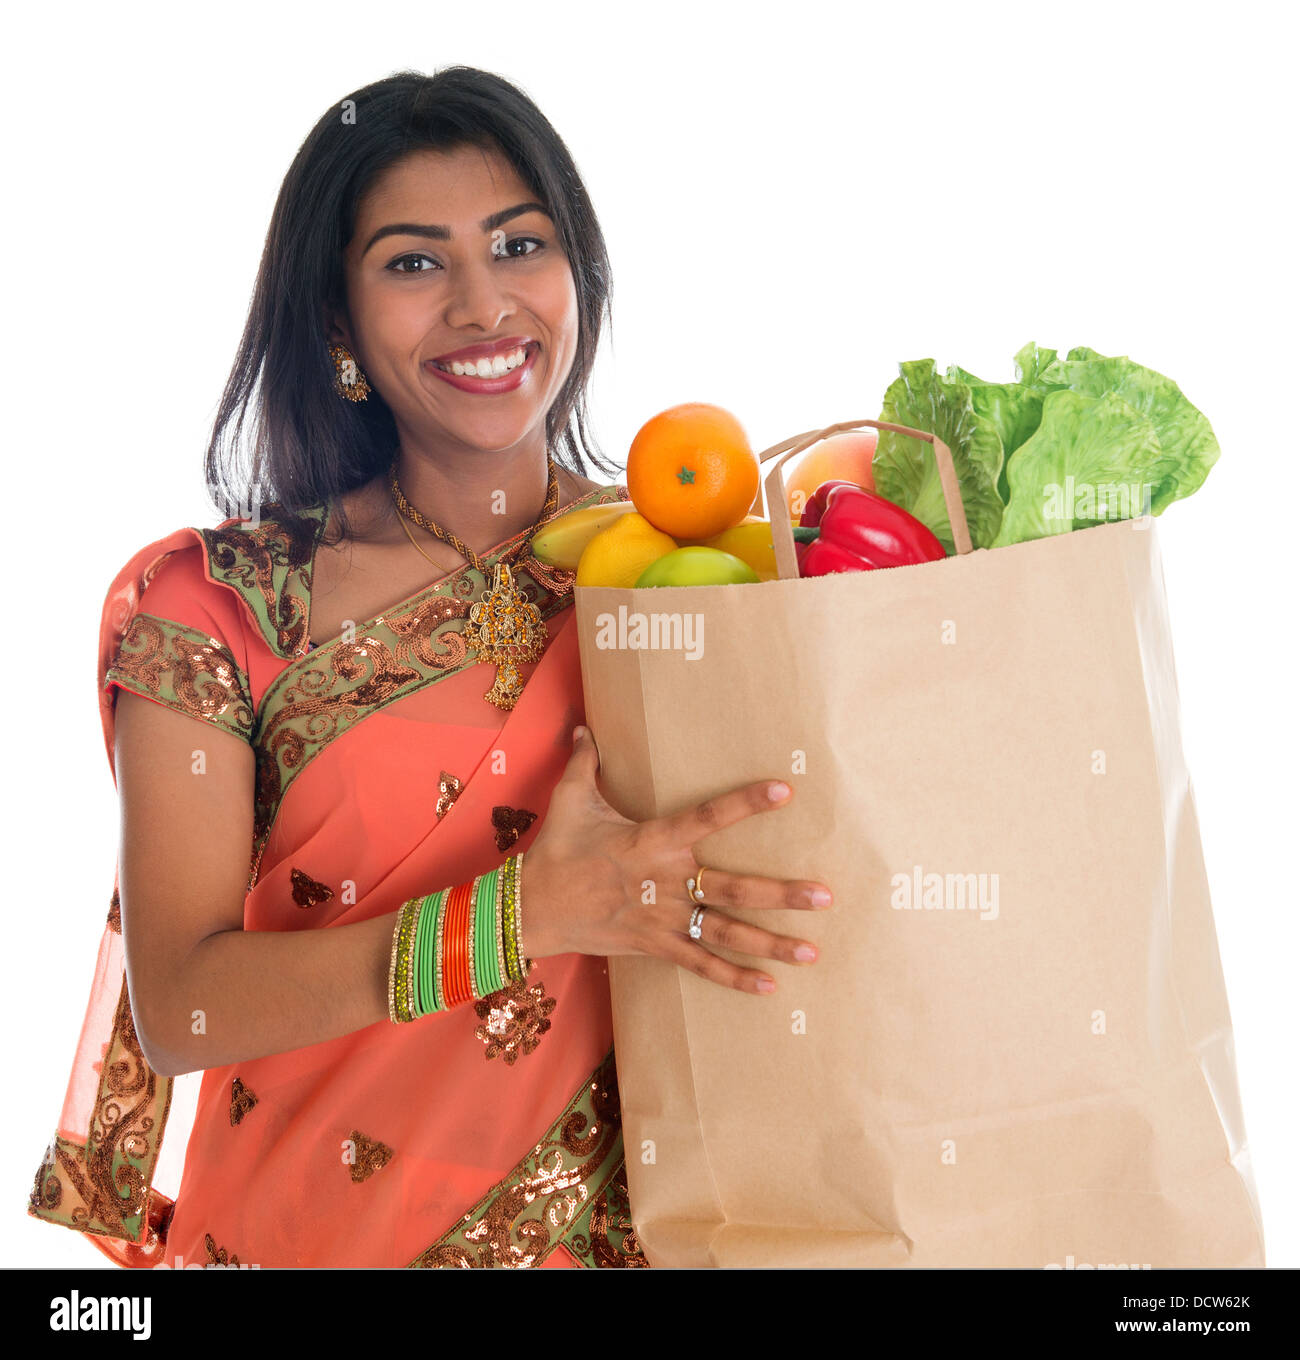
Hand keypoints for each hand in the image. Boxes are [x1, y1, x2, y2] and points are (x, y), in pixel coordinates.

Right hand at [519, 726, 831, 993]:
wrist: (530, 909)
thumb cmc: (555, 851)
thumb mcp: (569, 800)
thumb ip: (586, 763)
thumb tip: (586, 727)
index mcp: (651, 841)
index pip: (707, 817)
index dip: (746, 803)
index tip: (785, 790)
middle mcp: (665, 882)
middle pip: (733, 889)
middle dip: (781, 894)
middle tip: (825, 894)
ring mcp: (663, 919)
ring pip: (725, 932)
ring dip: (771, 942)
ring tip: (812, 950)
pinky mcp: (656, 946)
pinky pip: (701, 965)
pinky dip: (734, 977)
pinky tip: (770, 986)